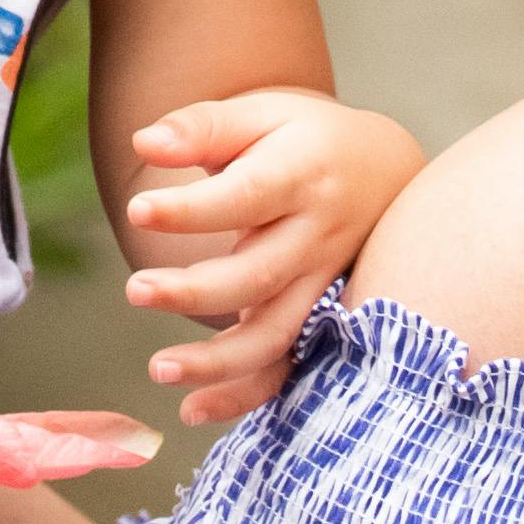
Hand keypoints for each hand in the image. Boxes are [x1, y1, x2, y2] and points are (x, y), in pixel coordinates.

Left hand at [122, 90, 425, 424]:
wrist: (388, 170)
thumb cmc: (307, 138)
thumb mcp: (264, 113)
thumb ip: (203, 128)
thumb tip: (143, 144)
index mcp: (302, 173)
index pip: (246, 195)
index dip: (193, 209)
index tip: (137, 209)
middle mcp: (318, 236)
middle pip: (259, 274)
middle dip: (195, 291)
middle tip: (134, 290)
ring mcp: (324, 286)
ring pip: (277, 334)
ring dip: (219, 361)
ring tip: (158, 368)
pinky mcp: (322, 322)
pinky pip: (289, 368)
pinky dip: (245, 395)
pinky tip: (193, 409)